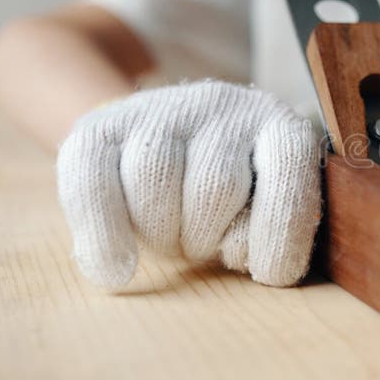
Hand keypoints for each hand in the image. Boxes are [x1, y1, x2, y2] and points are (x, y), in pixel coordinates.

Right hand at [56, 80, 320, 288]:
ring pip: (155, 182)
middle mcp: (225, 106)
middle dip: (209, 238)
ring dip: (164, 236)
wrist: (168, 155)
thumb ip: (279, 230)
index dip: (281, 229)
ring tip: (173, 239)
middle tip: (206, 247)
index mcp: (279, 125)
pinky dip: (102, 235)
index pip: (289, 166)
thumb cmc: (236, 205)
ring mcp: (162, 110)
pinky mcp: (101, 127)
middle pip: (215, 185)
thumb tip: (274, 270)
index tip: (270, 273)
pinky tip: (115, 273)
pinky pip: (91, 181)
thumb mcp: (274, 213)